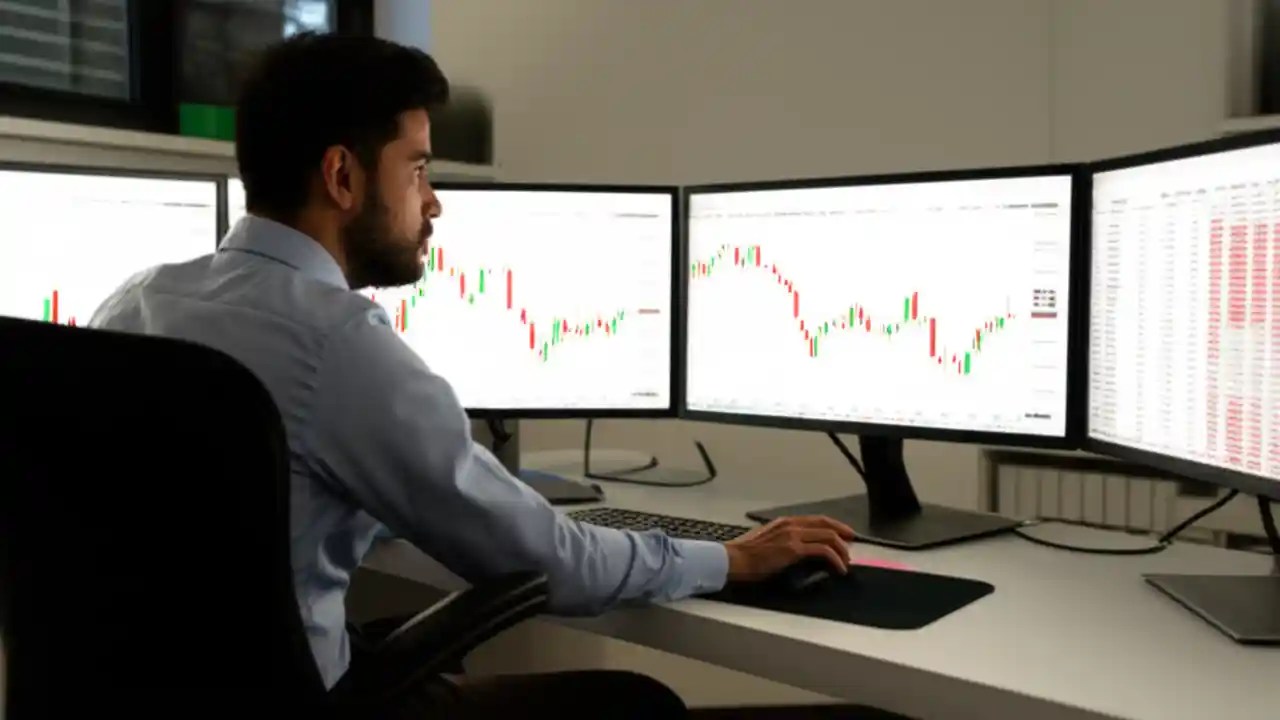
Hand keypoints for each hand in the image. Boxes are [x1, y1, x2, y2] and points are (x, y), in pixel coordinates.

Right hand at [723, 516, 855, 581]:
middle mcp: (791, 524)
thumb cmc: (745, 554)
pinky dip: (835, 559)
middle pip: (826, 525)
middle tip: (851, 547)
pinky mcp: (794, 549)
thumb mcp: (767, 540)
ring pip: (828, 537)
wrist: (734, 559)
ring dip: (842, 550)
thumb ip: (783, 540)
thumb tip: (798, 549)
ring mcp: (793, 535)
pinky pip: (823, 551)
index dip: (834, 525)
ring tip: (845, 563)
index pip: (817, 519)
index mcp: (785, 522)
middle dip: (843, 535)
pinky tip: (839, 569)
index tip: (845, 534)